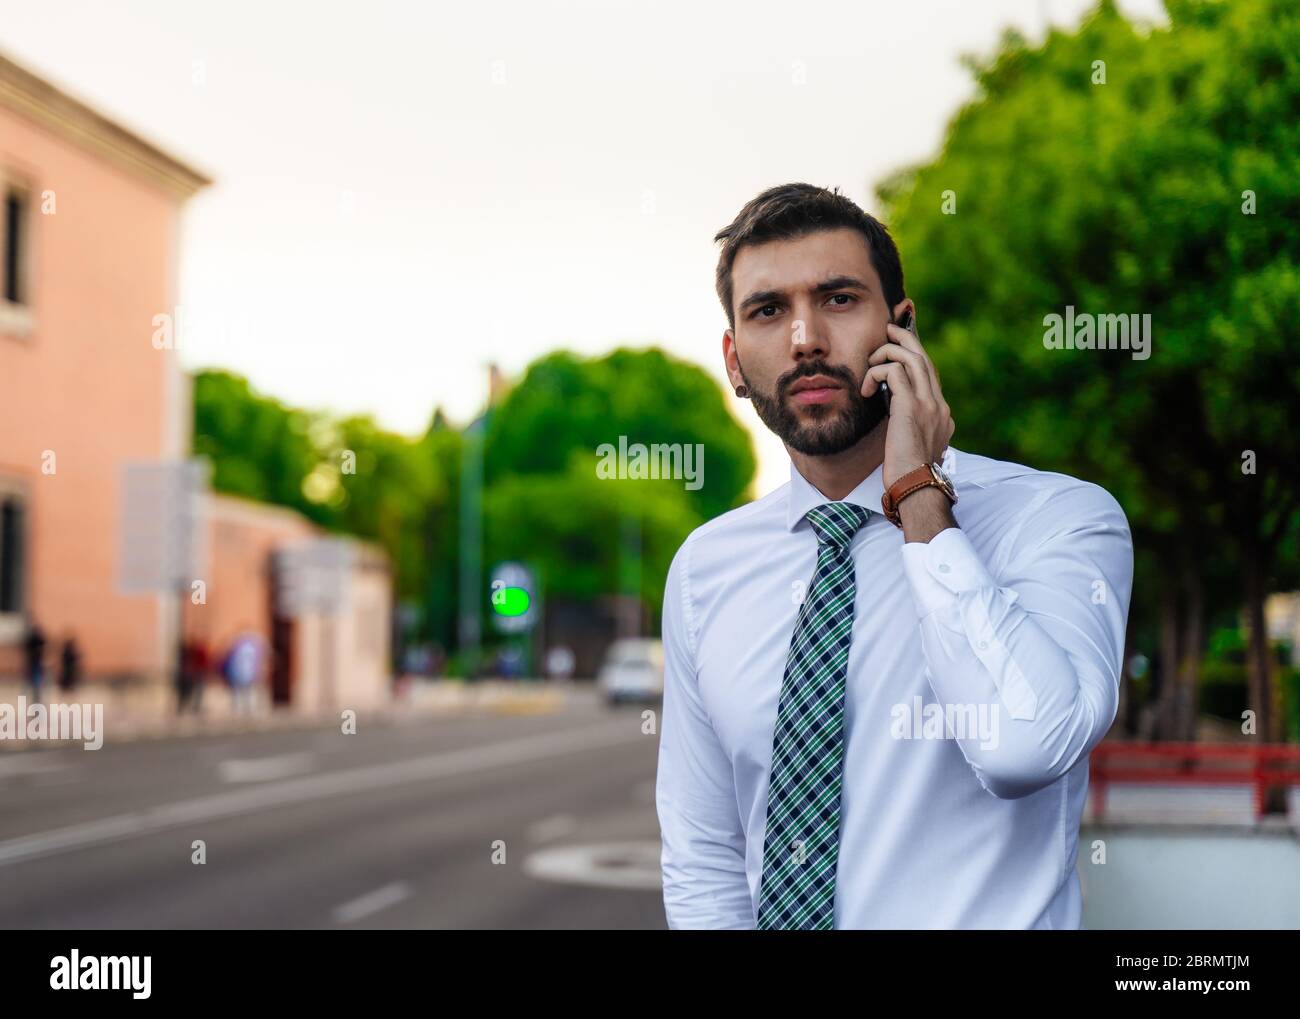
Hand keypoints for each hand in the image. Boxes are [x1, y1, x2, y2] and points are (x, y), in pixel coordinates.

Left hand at [861, 319, 954, 489]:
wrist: (917, 487)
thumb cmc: (910, 475)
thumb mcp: (915, 448)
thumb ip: (911, 429)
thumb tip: (898, 421)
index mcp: (941, 413)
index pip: (930, 373)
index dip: (915, 355)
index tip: (899, 346)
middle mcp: (939, 404)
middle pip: (924, 358)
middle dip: (905, 338)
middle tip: (888, 329)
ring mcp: (928, 403)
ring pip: (911, 358)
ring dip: (887, 353)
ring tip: (870, 362)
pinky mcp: (911, 406)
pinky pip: (894, 372)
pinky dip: (877, 373)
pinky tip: (866, 389)